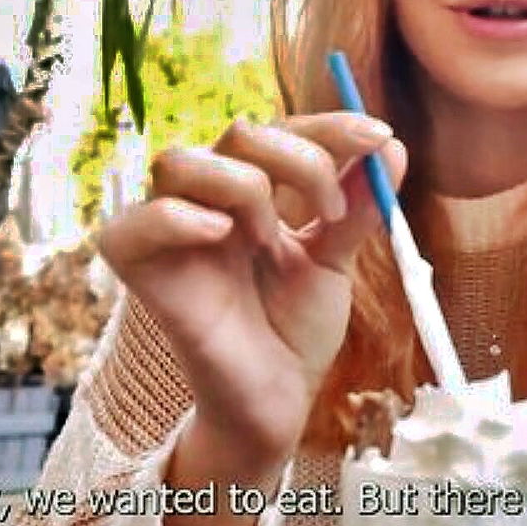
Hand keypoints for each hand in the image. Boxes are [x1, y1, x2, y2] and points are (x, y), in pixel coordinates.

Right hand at [99, 112, 406, 460]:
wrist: (275, 400)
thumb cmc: (294, 331)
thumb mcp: (334, 263)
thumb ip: (357, 208)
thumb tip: (395, 147)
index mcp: (253, 193)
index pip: (281, 131)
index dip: (327, 125)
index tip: (378, 136)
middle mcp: (208, 201)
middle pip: (236, 133)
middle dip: (298, 159)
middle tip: (331, 211)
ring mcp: (171, 233)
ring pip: (178, 161)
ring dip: (242, 185)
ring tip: (271, 238)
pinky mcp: (140, 271)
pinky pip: (131, 224)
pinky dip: (176, 218)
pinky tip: (221, 234)